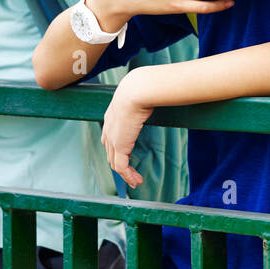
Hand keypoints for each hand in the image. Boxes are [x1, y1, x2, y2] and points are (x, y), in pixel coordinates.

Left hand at [100, 71, 155, 189]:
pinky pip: (122, 167)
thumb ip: (147, 97)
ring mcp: (112, 139)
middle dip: (120, 165)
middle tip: (131, 173)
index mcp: (112, 116)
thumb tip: (160, 93)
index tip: (127, 156)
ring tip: (136, 181)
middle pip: (110, 152)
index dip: (117, 149)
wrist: (137, 90)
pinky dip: (128, 176)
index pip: (110, 137)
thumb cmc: (144, 88)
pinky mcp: (119, 146)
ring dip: (126, 174)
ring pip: (115, 163)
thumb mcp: (142, 94)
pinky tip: (137, 181)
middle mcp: (109, 129)